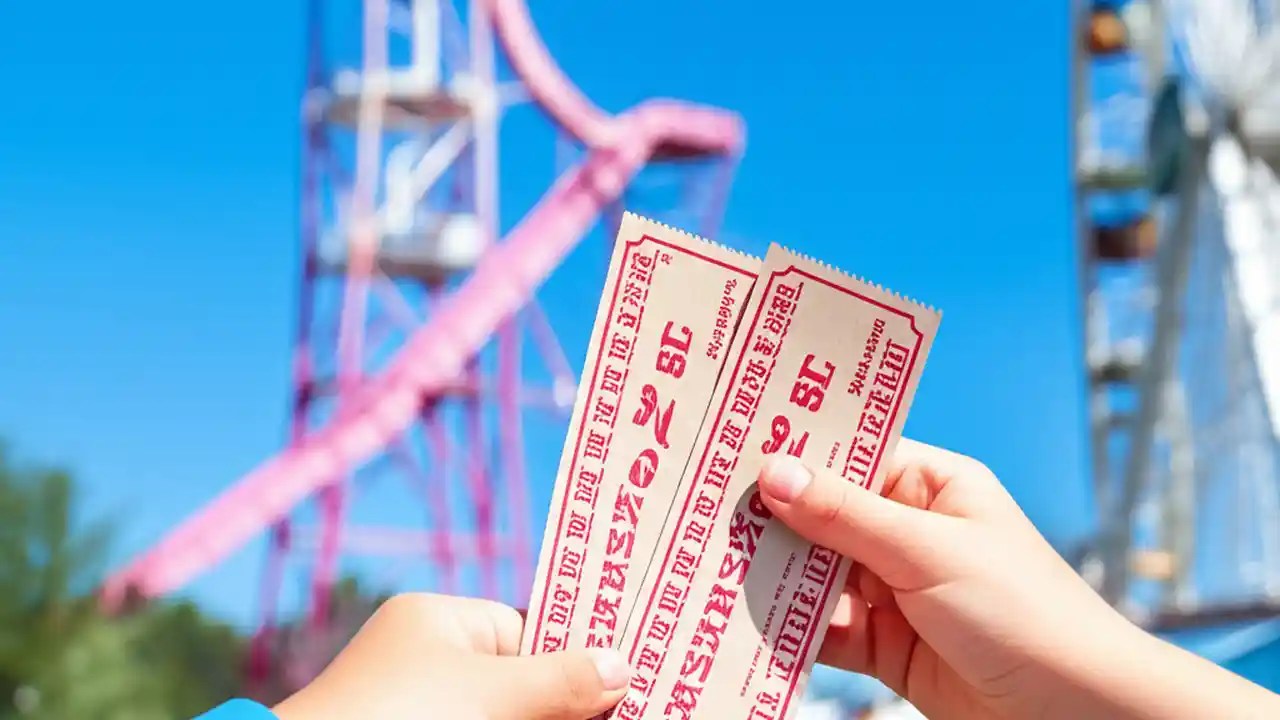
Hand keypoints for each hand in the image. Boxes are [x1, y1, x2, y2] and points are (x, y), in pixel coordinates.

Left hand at [273, 594, 629, 719]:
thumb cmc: (398, 716)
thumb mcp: (490, 693)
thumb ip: (560, 680)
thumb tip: (622, 665)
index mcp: (438, 622)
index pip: (526, 631)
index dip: (575, 654)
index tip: (629, 671)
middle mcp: (426, 663)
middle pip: (520, 679)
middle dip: (567, 697)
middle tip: (628, 704)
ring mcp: (419, 707)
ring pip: (503, 710)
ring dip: (547, 714)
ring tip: (610, 714)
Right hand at [759, 438, 1279, 718]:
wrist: (1075, 714)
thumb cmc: (1026, 613)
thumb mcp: (931, 552)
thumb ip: (848, 516)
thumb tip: (775, 472)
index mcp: (933, 487)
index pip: (853, 454)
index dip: (797, 450)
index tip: (733, 443)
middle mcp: (909, 532)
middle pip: (824, 515)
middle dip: (772, 515)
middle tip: (702, 505)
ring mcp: (894, 590)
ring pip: (816, 572)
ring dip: (772, 572)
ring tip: (708, 559)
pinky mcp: (884, 645)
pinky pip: (823, 628)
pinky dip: (787, 626)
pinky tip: (743, 617)